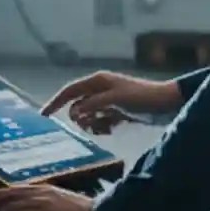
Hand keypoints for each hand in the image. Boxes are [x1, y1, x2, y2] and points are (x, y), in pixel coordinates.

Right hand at [43, 71, 182, 134]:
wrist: (166, 104)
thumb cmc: (141, 98)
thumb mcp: (115, 100)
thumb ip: (92, 105)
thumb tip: (74, 113)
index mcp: (97, 81)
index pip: (70, 91)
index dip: (56, 102)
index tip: (43, 116)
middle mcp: (100, 89)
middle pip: (78, 105)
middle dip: (81, 118)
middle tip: (93, 126)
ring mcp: (108, 100)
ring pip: (88, 115)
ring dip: (92, 124)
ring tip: (106, 128)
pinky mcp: (116, 111)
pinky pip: (100, 121)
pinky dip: (102, 127)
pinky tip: (112, 129)